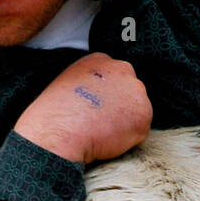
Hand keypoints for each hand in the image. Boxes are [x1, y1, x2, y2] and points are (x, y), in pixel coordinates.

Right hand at [13, 52, 152, 164]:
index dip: (106, 97)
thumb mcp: (67, 84)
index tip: (96, 109)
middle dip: (119, 107)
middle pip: (129, 91)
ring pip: (136, 111)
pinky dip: (128, 140)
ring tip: (102, 131)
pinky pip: (139, 131)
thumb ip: (88, 84)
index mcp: (100, 60)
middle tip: (100, 122)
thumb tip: (96, 98)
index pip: (113, 78)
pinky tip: (109, 140)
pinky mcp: (143, 114)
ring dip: (124, 123)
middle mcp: (122, 70)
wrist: (59, 132)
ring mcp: (135, 91)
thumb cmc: (55, 115)